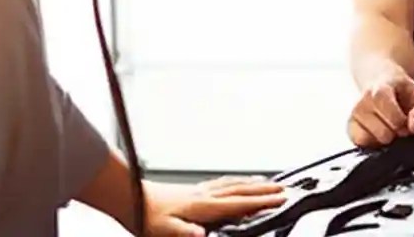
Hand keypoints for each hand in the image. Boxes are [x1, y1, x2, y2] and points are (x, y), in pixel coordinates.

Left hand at [143, 175, 287, 236]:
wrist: (130, 195)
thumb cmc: (146, 216)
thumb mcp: (165, 230)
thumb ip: (185, 232)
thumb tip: (201, 234)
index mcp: (203, 206)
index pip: (239, 204)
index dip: (261, 202)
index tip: (280, 199)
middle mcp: (205, 195)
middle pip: (241, 190)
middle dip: (264, 190)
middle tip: (284, 190)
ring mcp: (200, 190)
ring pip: (233, 184)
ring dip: (252, 183)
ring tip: (268, 182)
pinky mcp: (193, 189)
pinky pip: (222, 183)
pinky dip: (235, 181)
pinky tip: (235, 183)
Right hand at [347, 69, 413, 147]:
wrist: (380, 80)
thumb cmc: (400, 91)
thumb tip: (413, 127)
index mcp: (379, 91)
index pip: (394, 119)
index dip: (404, 124)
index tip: (406, 120)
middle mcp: (362, 103)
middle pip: (384, 134)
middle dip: (395, 133)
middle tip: (398, 124)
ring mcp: (354, 116)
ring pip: (372, 142)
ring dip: (384, 139)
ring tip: (387, 125)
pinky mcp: (350, 128)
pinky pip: (361, 145)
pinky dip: (373, 143)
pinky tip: (378, 132)